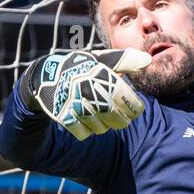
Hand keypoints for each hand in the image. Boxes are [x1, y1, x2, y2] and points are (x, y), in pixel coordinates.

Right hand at [19, 48, 151, 140]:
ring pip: (100, 128)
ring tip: (101, 116)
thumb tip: (148, 61)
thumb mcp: (100, 60)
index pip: (125, 98)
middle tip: (121, 118)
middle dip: (121, 120)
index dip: (134, 108)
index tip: (136, 111)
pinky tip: (85, 120)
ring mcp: (73, 104)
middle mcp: (86, 89)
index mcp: (98, 74)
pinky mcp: (63, 117)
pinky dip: (87, 131)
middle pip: (115, 118)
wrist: (45, 77)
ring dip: (104, 126)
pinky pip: (84, 134)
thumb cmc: (80, 67)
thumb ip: (124, 61)